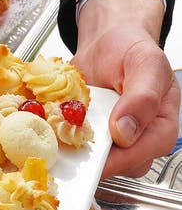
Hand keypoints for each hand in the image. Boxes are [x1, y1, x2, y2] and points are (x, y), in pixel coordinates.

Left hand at [73, 0, 178, 178]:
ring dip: (72, 153)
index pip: (143, 156)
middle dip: (91, 162)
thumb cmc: (131, 49)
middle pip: (116, 167)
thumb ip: (143, 97)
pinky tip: (49, 132)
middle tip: (67, 147)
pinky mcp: (87, 139)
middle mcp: (136, 141)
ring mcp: (110, 143)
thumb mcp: (144, 63)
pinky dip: (60, 143)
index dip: (119, 161)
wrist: (106, 42)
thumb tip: (126, 131)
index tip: (97, 158)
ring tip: (56, 136)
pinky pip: (74, 151)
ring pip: (92, 164)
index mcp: (160, 127)